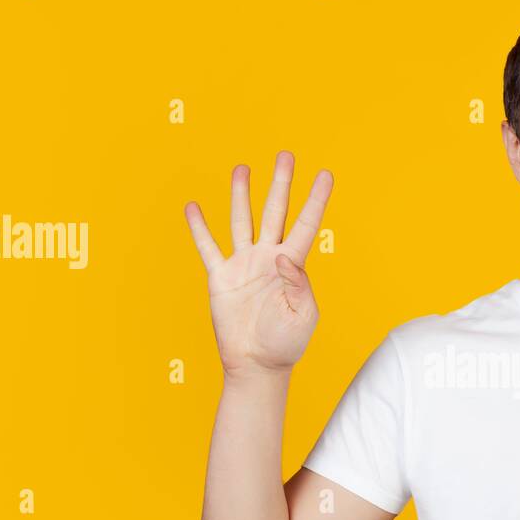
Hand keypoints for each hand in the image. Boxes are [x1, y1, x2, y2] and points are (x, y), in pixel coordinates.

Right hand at [184, 152, 332, 379]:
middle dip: (281, 183)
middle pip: (275, 212)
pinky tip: (193, 207)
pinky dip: (200, 228)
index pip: (306, 224)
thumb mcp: (304, 315)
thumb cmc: (285, 344)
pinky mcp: (221, 277)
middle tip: (285, 155)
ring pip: (242, 221)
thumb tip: (282, 256)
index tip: (326, 174)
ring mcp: (244, 265)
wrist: (256, 365)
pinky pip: (208, 247)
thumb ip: (298, 284)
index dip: (317, 200)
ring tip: (242, 168)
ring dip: (241, 195)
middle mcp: (268, 258)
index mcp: (293, 266)